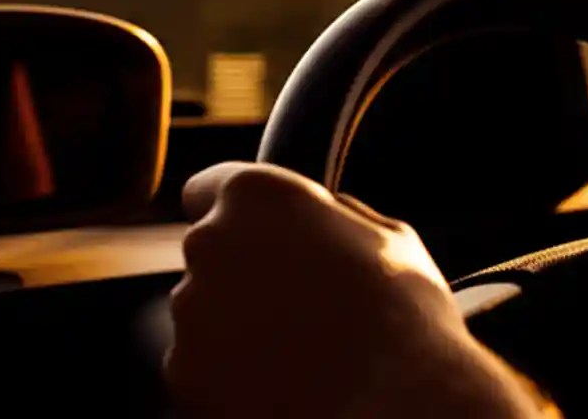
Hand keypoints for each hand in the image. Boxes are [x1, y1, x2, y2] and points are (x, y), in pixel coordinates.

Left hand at [163, 161, 547, 417]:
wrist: (397, 403)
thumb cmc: (403, 318)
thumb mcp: (388, 237)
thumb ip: (334, 214)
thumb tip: (323, 215)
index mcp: (256, 195)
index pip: (206, 190)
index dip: (235, 217)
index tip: (256, 239)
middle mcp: (210, 243)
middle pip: (208, 256)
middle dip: (240, 275)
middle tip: (296, 305)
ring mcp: (191, 312)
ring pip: (203, 313)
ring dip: (235, 326)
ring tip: (297, 349)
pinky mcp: (183, 373)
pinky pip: (199, 366)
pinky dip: (228, 376)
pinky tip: (281, 381)